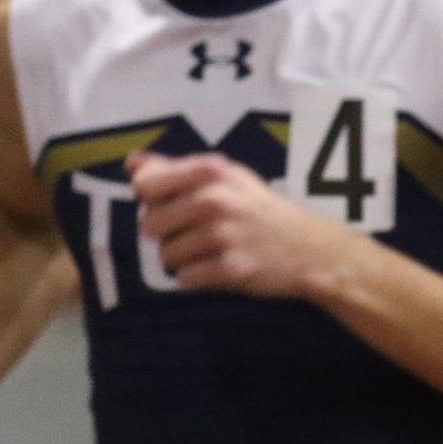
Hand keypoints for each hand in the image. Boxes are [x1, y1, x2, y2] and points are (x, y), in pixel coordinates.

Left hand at [128, 151, 345, 298]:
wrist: (310, 248)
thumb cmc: (260, 210)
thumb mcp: (227, 178)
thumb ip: (176, 169)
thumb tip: (132, 164)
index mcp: (211, 172)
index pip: (146, 186)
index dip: (152, 200)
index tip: (174, 205)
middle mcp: (215, 200)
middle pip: (149, 225)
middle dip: (167, 234)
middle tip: (197, 233)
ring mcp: (223, 235)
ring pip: (166, 255)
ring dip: (183, 259)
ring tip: (211, 251)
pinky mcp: (230, 269)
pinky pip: (185, 279)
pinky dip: (198, 278)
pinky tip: (219, 267)